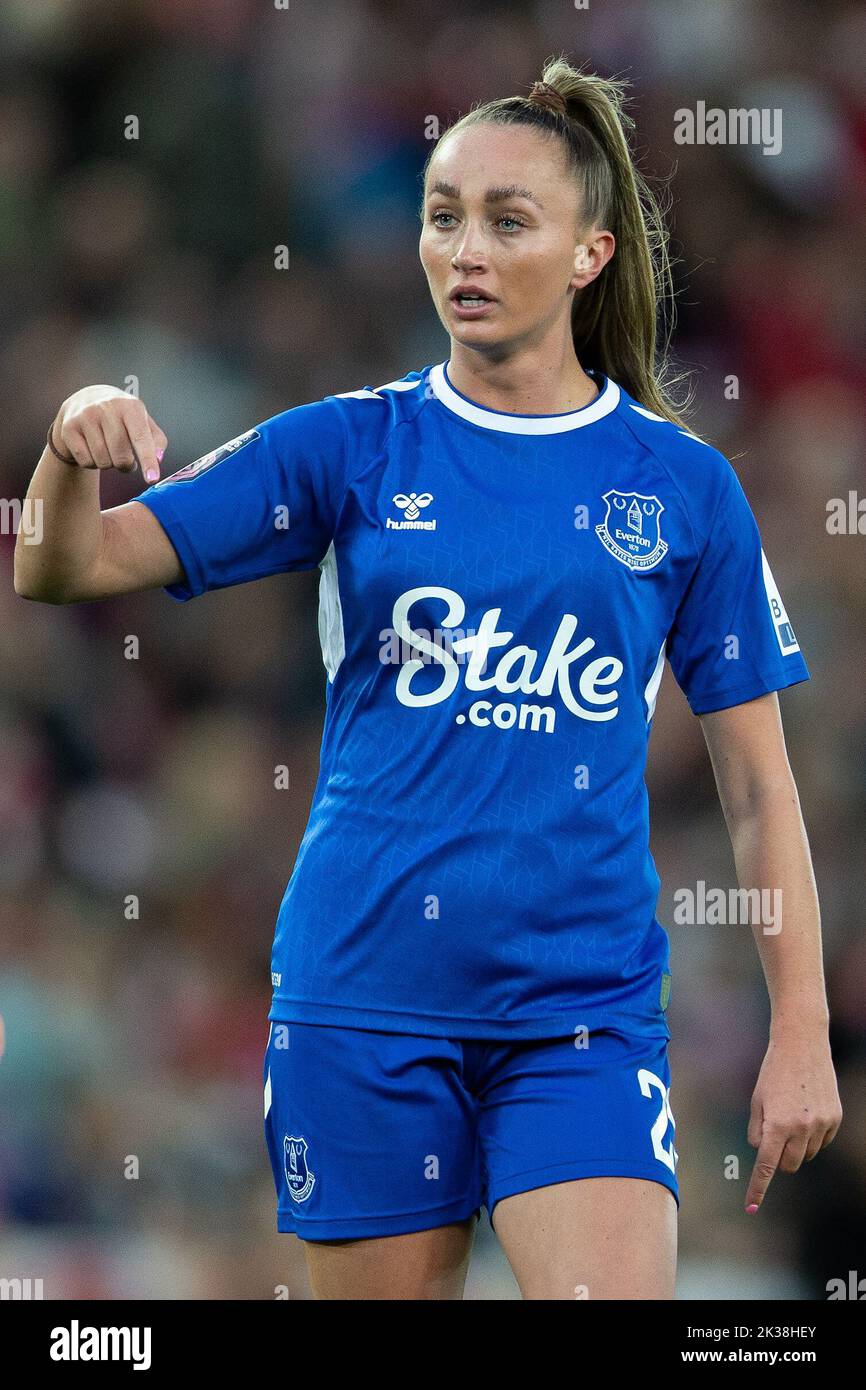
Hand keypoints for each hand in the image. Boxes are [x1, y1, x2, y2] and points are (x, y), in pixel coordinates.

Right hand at [52, 386, 167, 482]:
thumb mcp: (143, 422)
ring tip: (108, 449)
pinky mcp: (69, 428)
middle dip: (126, 465)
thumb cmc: (121, 418)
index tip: (152, 479)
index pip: (141, 438)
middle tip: (125, 457)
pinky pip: (86, 462)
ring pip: (103, 462)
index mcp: (130, 406)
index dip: (148, 460)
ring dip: (108, 464)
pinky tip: (92, 449)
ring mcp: (85, 416)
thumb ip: (156, 441)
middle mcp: (106, 408)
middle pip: (121, 457)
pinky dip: (92, 463)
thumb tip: (158, 459)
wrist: (84, 400)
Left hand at [745, 1028, 841, 1212]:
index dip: (758, 1189)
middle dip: (779, 1159)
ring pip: (806, 1155)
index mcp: (776, 1124)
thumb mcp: (757, 1099)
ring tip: (791, 1116)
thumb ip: (757, 1130)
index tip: (752, 1207)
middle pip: (788, 1165)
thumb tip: (761, 1153)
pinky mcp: (835, 1118)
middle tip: (774, 1138)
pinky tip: (807, 1112)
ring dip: (796, 1147)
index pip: (766, 1166)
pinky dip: (813, 1136)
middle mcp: (800, 1128)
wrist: (802, 1045)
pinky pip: (822, 1141)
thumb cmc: (773, 1072)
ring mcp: (821, 1124)